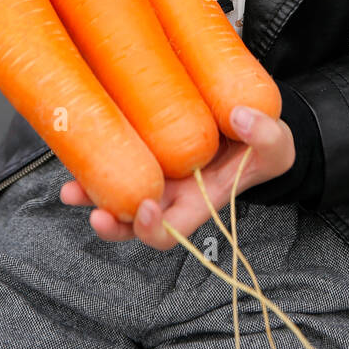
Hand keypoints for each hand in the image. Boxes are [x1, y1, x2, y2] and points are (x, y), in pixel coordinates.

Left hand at [59, 106, 295, 248]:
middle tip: (87, 199)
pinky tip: (80, 142)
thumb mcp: (278, 143)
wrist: (251, 122)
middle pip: (131, 218)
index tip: (143, 210)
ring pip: (117, 189)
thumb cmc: (264, 145)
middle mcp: (170, 193)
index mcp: (200, 201)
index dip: (151, 229)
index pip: (169, 232)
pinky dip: (96, 154)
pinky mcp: (146, 144)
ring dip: (90, 190)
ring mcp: (155, 170)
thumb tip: (242, 117)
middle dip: (107, 215)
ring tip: (69, 187)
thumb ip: (267, 134)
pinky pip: (117, 155)